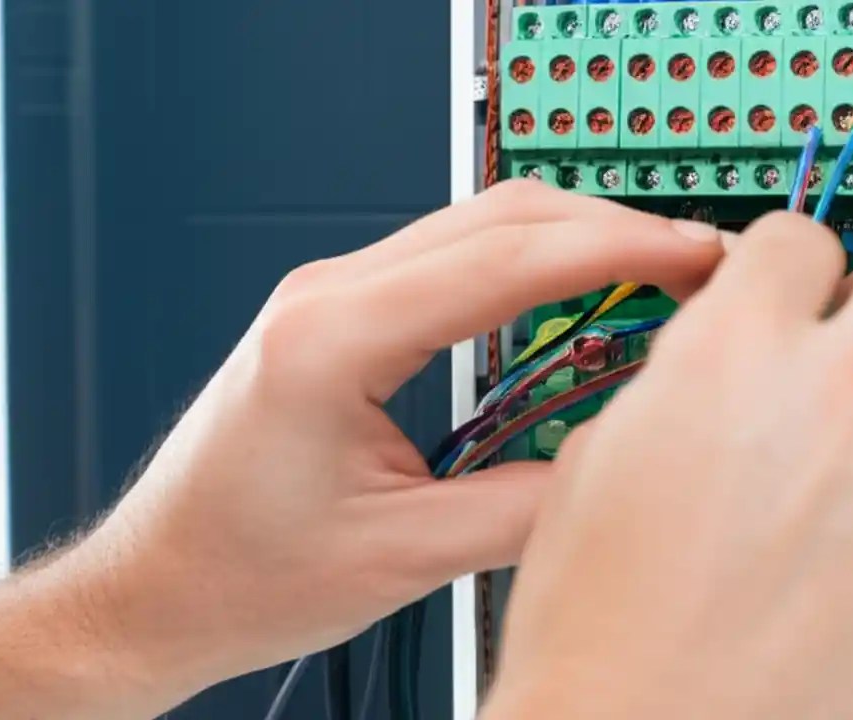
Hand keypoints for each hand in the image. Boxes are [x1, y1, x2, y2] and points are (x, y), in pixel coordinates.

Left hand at [15, 181, 724, 713]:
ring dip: (573, 241)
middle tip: (697, 264)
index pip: (506, 260)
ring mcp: (331, 295)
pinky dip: (529, 268)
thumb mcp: (402, 557)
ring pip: (478, 225)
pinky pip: (452, 261)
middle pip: (499, 215)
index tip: (696, 258)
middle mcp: (327, 294)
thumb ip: (525, 509)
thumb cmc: (240, 575)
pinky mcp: (341, 315)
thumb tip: (617, 465)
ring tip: (656, 279)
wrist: (155, 587)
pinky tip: (577, 299)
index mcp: (332, 339)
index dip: (619, 250)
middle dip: (611, 229)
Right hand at [484, 213, 852, 719]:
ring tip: (809, 510)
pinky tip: (831, 575)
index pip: (799, 237)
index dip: (782, 265)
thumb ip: (684, 374)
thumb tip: (726, 349)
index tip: (782, 291)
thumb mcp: (598, 456)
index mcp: (734, 354)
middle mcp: (839, 399)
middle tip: (842, 347)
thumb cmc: (595, 624)